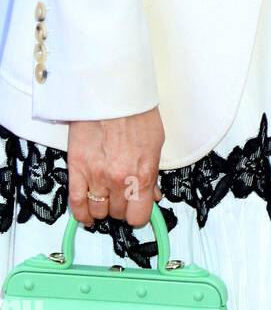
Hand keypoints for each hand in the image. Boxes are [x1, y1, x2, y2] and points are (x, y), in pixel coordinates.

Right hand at [66, 106, 164, 228]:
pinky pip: (76, 203)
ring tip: (106, 197)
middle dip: (122, 206)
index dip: (139, 215)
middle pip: (118, 213)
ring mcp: (96, 176)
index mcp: (142, 174)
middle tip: (123, 194)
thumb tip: (154, 194)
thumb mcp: (156, 143)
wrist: (112, 92)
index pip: (139, 217)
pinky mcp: (77, 169)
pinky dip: (81, 213)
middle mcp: (119, 180)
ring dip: (102, 207)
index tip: (138, 209)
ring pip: (98, 211)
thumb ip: (153, 173)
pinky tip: (86, 215)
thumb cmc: (136, 112)